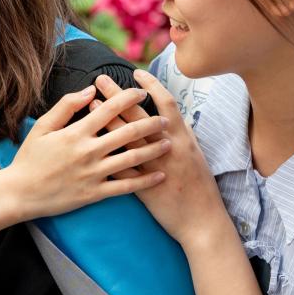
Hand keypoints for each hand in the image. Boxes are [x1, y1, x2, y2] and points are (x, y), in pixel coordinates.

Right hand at [0, 84, 170, 219]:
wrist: (20, 193)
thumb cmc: (30, 159)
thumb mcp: (42, 127)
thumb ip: (66, 106)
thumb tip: (90, 90)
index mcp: (76, 132)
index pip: (109, 109)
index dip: (129, 98)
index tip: (143, 92)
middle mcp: (88, 151)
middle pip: (127, 132)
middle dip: (150, 123)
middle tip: (164, 119)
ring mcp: (93, 173)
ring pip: (132, 159)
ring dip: (153, 149)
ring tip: (168, 142)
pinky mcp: (95, 193)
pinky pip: (126, 187)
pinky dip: (145, 181)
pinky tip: (160, 174)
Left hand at [93, 71, 226, 243]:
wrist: (202, 221)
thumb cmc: (199, 188)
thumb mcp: (195, 155)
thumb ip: (178, 136)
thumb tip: (165, 118)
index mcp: (184, 138)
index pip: (167, 104)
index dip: (151, 87)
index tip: (136, 73)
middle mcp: (169, 148)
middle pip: (140, 116)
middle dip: (119, 96)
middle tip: (101, 79)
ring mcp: (155, 167)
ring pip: (128, 138)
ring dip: (107, 119)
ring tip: (91, 103)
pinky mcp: (143, 187)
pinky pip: (121, 167)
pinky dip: (105, 153)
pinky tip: (90, 142)